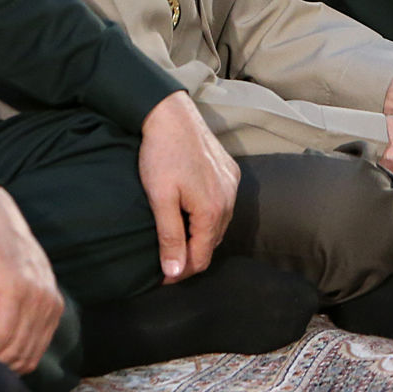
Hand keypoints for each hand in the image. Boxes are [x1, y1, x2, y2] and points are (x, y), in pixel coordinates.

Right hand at [0, 185, 62, 373]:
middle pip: (25, 355)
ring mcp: (34, 290)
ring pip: (14, 346)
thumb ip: (20, 308)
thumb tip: (6, 345)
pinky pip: (3, 327)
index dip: (9, 370)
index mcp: (52, 302)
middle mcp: (48, 299)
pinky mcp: (14, 282)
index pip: (34, 354)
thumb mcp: (19, 279)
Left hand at [138, 91, 237, 284]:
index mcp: (212, 211)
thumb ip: (170, 237)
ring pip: (219, 225)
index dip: (180, 273)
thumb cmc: (162, 155)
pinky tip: (191, 213)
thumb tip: (175, 272)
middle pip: (212, 244)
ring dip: (199, 236)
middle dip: (190, 256)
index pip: (201, 258)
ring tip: (176, 238)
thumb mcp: (160, 199)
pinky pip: (223, 205)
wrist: (171, 114)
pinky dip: (208, 216)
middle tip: (166, 259)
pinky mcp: (230, 171)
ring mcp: (232, 185)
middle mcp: (229, 200)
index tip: (161, 277)